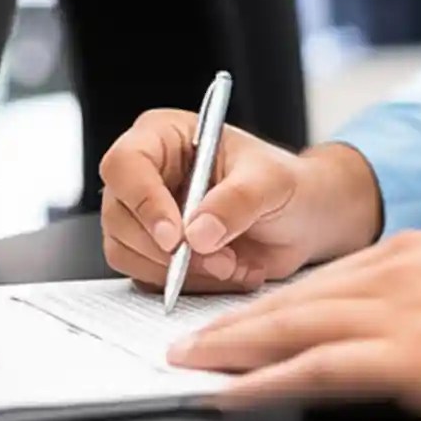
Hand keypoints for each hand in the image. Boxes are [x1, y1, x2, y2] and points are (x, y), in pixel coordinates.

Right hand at [99, 109, 380, 292]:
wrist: (302, 222)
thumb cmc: (286, 185)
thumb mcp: (271, 182)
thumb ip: (236, 202)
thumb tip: (197, 234)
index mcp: (162, 136)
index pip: (126, 164)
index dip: (144, 201)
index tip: (176, 236)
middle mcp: (144, 174)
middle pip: (118, 214)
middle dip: (167, 248)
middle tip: (218, 259)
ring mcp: (142, 215)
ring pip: (125, 251)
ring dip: (177, 270)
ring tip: (230, 263)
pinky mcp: (149, 251)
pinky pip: (145, 276)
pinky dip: (185, 284)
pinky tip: (225, 271)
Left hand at [169, 231, 420, 420]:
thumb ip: (413, 297)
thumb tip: (372, 323)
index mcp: (407, 252)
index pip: (315, 282)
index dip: (262, 305)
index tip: (228, 320)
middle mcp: (392, 273)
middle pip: (290, 300)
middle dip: (230, 324)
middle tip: (183, 342)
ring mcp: (398, 312)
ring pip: (290, 328)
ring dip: (230, 349)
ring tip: (187, 364)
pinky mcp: (410, 355)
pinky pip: (317, 369)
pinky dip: (266, 381)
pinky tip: (231, 393)